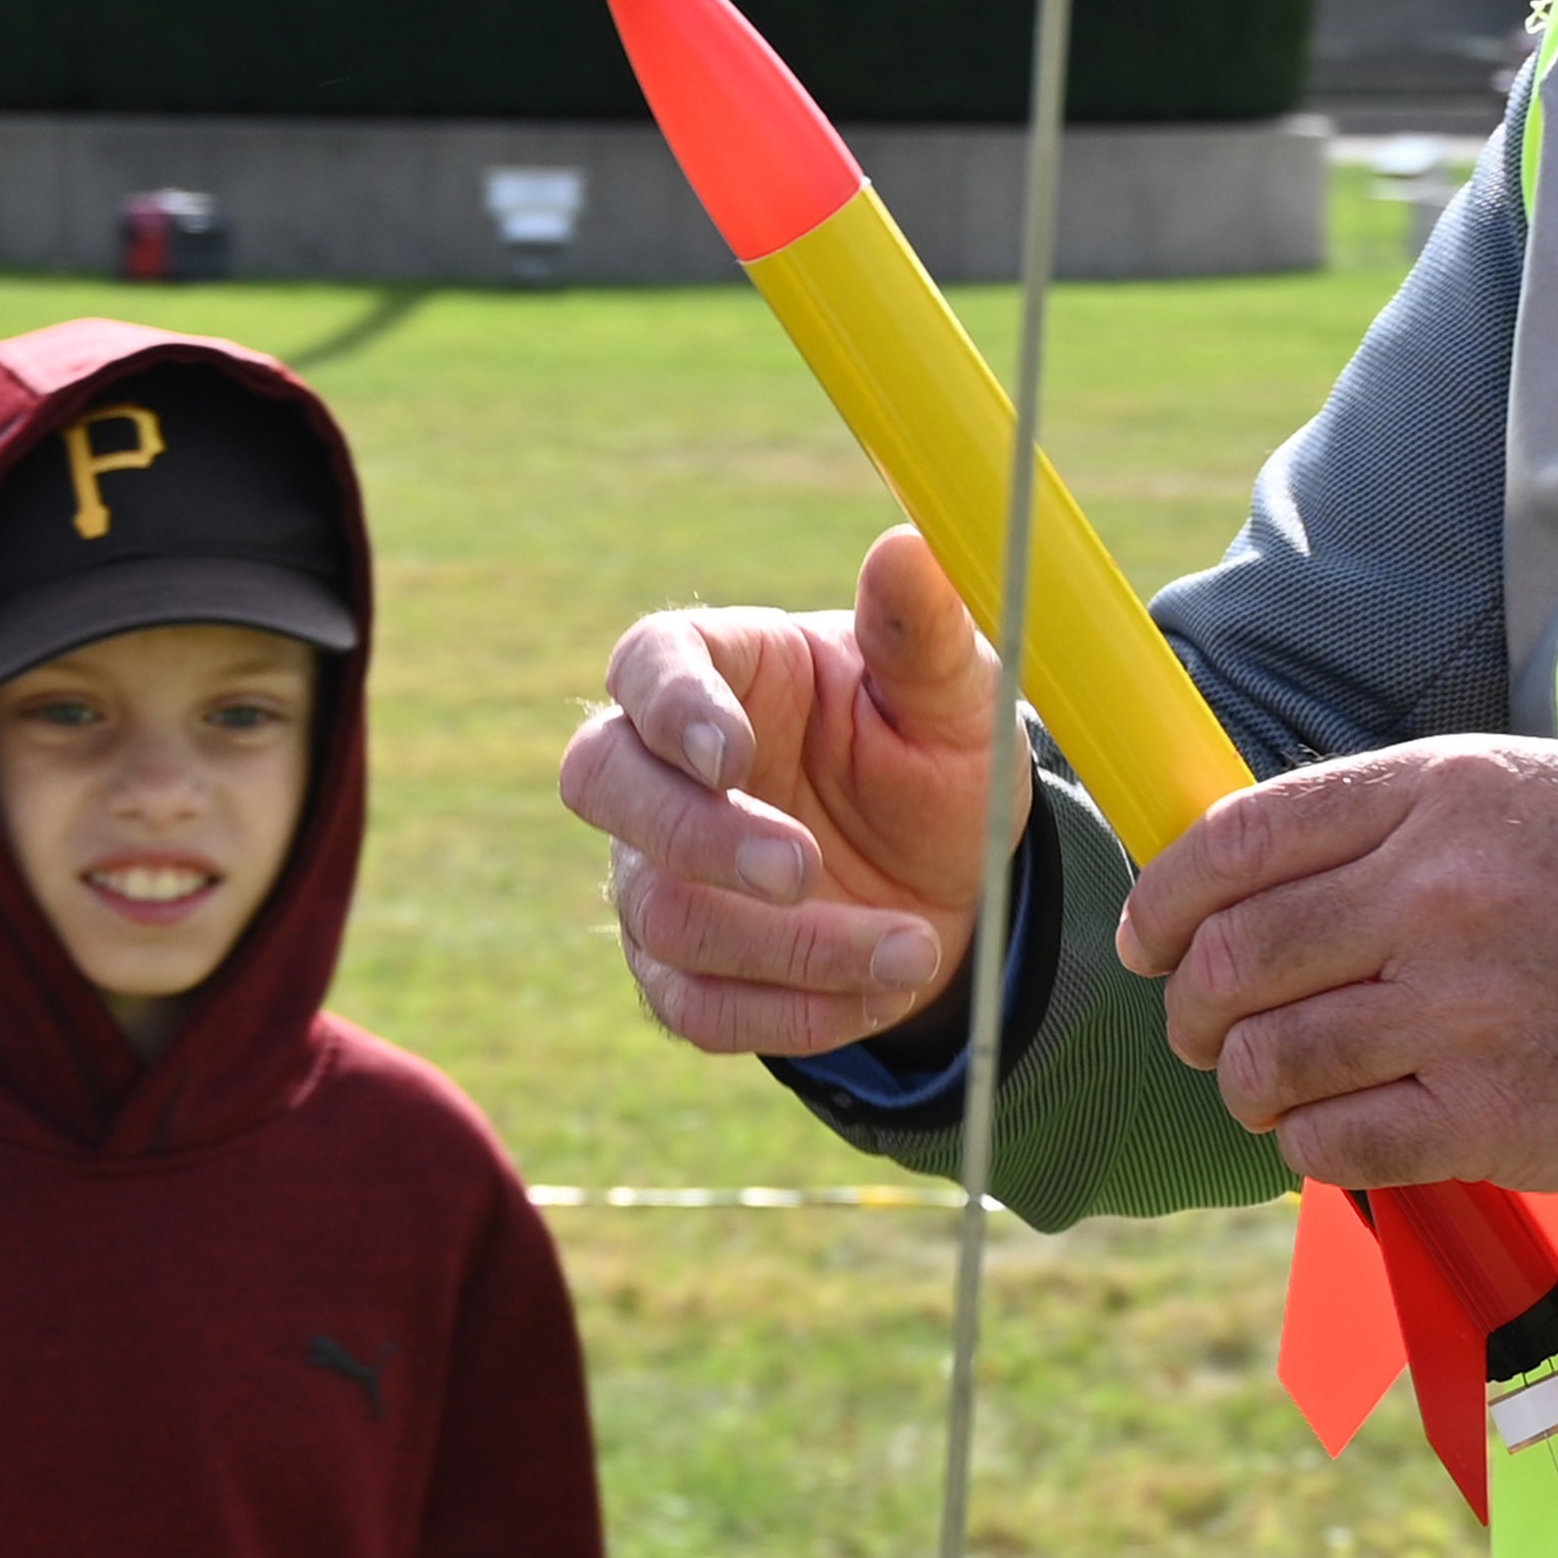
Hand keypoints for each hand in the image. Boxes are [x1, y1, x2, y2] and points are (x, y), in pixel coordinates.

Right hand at [558, 528, 1010, 1055]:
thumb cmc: (934, 754)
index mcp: (719, 667)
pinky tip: (877, 994)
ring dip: (787, 946)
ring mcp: (656, 869)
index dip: (671, 709)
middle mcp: (662, 767)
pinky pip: (694, 1005)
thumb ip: (921, 632)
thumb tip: (907, 545)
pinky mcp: (680, 966)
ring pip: (661, 913)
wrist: (953, 873)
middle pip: (602, 784)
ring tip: (911, 948)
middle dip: (696, 834)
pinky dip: (788, 1013)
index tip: (730, 753)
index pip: (647, 667)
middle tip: (803, 868)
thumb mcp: (954, 695)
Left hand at [1116, 737, 1557, 1194]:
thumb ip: (1383, 824)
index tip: (1147, 939)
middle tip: (1198, 1028)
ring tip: (1264, 1089)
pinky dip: (1308, 1148)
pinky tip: (1330, 1135)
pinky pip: (1338, 1144)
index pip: (1239, 843)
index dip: (1165, 900)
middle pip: (1235, 959)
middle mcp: (1438, 895)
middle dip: (1189, 1006)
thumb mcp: (1514, 790)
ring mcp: (1465, 1010)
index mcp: (1437, 796)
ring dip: (1244, 1086)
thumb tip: (1240, 879)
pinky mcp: (1495, 1118)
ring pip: (1272, 1061)